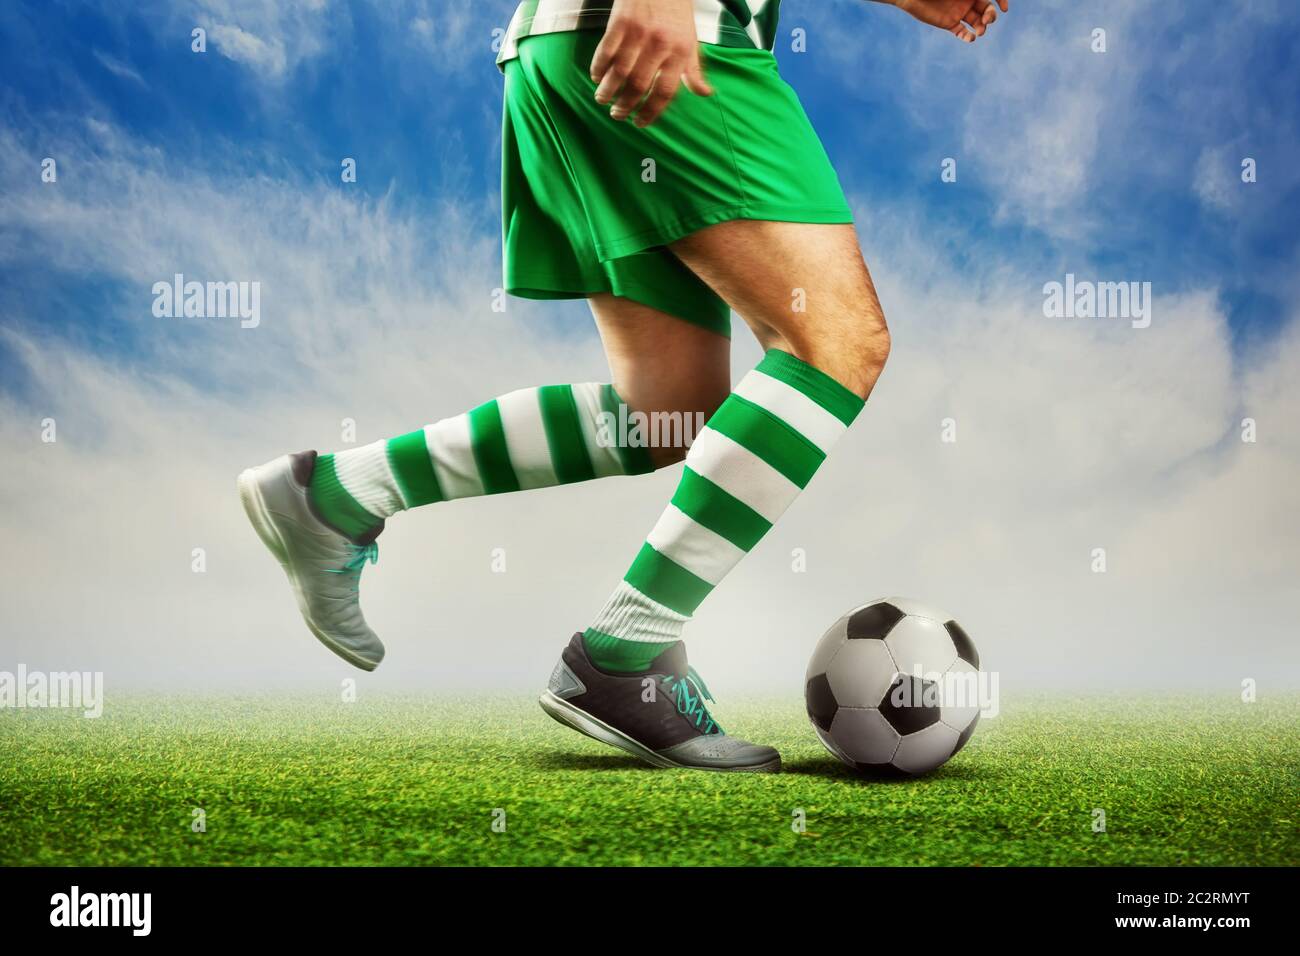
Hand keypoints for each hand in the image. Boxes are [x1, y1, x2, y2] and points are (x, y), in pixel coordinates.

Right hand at [590, 0, 713, 127]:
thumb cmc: (677, 12)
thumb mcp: (691, 40)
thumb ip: (694, 69)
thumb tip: (705, 93)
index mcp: (680, 51)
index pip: (665, 91)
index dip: (651, 112)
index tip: (641, 122)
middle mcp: (660, 44)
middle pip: (638, 85)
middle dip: (625, 106)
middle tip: (618, 114)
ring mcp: (638, 33)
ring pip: (619, 72)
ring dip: (608, 91)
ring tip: (603, 100)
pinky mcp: (620, 22)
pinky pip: (605, 51)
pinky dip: (598, 67)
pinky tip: (596, 76)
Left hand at [895, 0, 1009, 42]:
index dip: (1001, 1)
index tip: (1004, 9)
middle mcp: (967, 1)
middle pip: (986, 10)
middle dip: (991, 16)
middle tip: (987, 21)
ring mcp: (958, 12)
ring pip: (976, 23)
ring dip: (982, 28)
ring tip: (979, 32)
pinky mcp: (949, 23)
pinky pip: (962, 32)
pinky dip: (968, 36)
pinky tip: (971, 38)